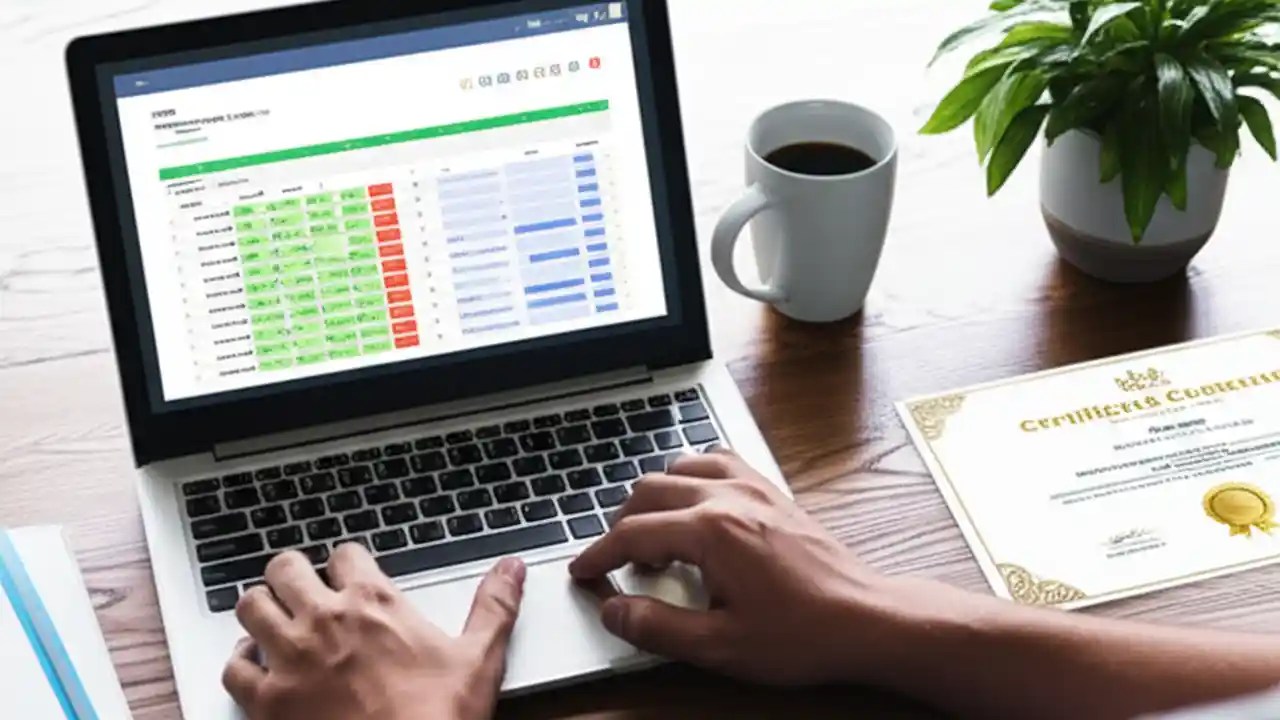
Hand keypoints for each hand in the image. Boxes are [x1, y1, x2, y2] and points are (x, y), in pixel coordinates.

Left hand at [223, 545, 525, 719]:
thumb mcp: (478, 660)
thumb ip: (494, 606)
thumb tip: (511, 569)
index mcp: (374, 604)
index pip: (344, 554)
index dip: (347, 564)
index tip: (352, 578)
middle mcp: (324, 621)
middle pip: (285, 568)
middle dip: (293, 574)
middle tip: (304, 590)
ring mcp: (290, 659)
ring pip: (250, 606)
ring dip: (261, 609)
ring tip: (275, 618)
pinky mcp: (267, 701)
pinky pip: (233, 667)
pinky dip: (240, 662)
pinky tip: (254, 665)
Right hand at [569, 450, 949, 686]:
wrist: (865, 619)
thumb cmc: (803, 634)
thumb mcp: (720, 647)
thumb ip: (657, 628)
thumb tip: (614, 611)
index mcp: (711, 531)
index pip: (632, 533)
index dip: (598, 556)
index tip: (583, 573)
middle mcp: (729, 497)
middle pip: (647, 491)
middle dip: (620, 525)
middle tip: (616, 564)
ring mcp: (753, 487)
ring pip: (678, 465)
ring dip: (654, 496)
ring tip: (652, 537)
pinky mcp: (771, 490)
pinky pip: (718, 458)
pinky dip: (692, 474)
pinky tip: (693, 502)